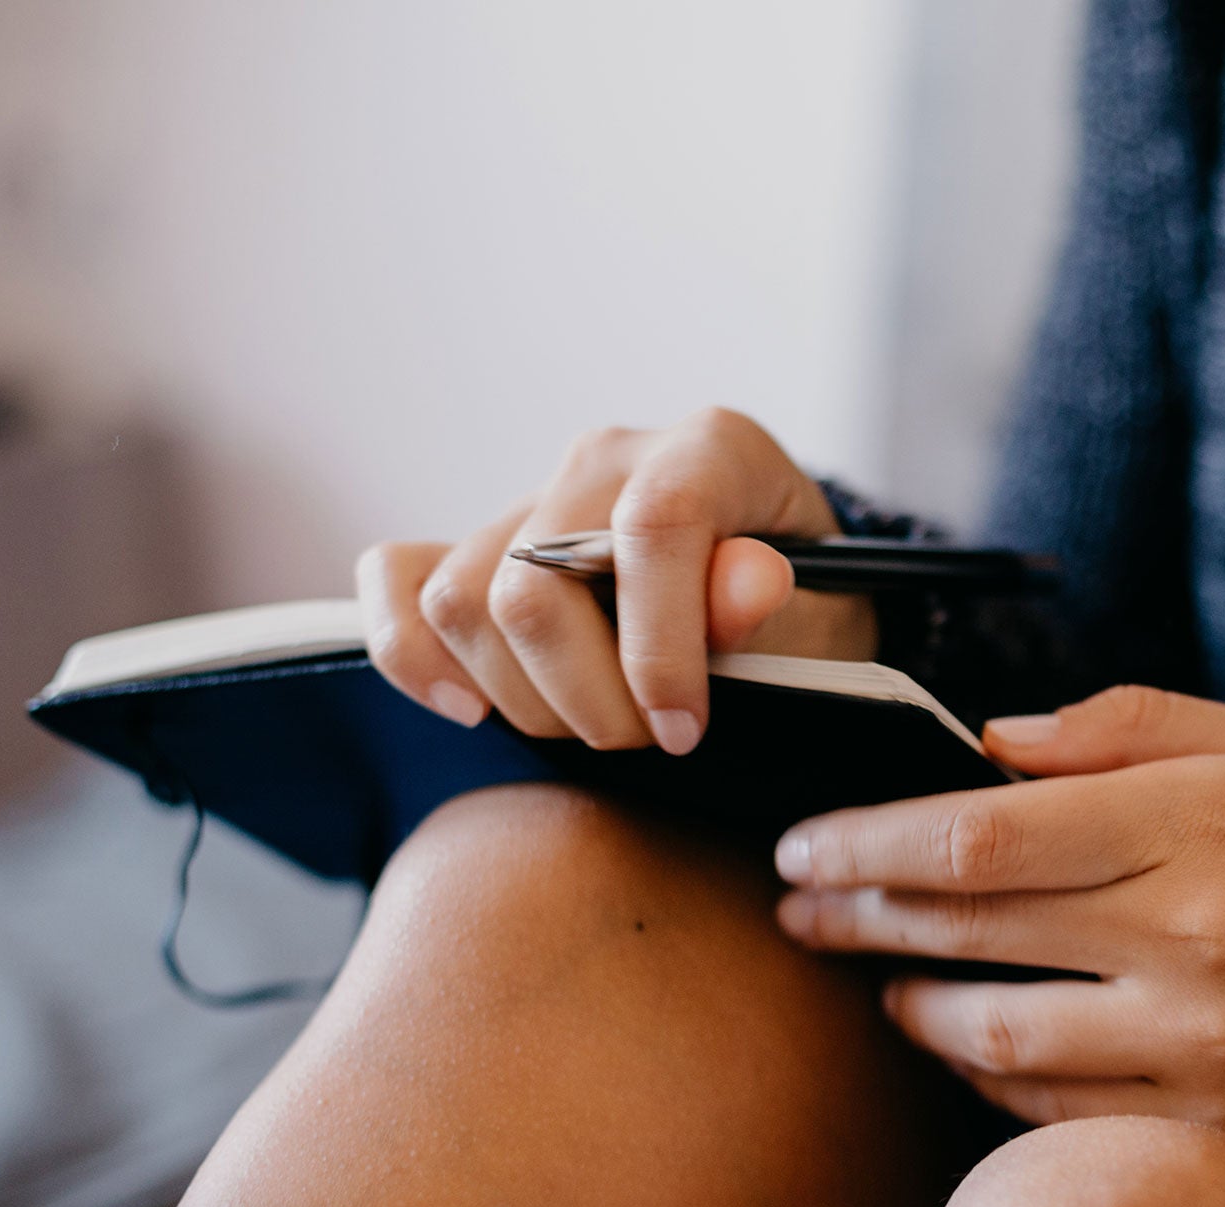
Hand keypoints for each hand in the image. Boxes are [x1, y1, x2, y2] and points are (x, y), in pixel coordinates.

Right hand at [354, 409, 874, 752]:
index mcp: (713, 449)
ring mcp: (536, 494)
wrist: (781, 606)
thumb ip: (786, 610)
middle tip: (647, 740)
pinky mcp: (479, 540)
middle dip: (586, 694)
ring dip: (522, 696)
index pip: (653, 527)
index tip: (683, 728)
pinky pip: (396, 579)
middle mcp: (611, 456)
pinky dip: (415, 656)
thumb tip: (747, 582)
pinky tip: (475, 709)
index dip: (659, 647)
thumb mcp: (828, 622)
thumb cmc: (808, 616)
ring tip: (596, 725)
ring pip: (461, 599)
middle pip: (533, 582)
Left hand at [773, 686, 1224, 1155]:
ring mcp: (1198, 1039)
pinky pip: (1053, 1108)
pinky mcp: (1213, 1119)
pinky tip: (961, 1044)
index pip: (980, 829)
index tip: (807, 842)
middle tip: (795, 907)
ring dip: (907, 1004)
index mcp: (1199, 820)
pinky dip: (985, 1076)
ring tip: (872, 981)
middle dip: (852, 915)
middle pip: (963, 924)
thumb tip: (995, 740)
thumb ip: (1132, 727)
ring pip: (990, 1031)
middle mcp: (1189, 932)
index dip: (868, 839)